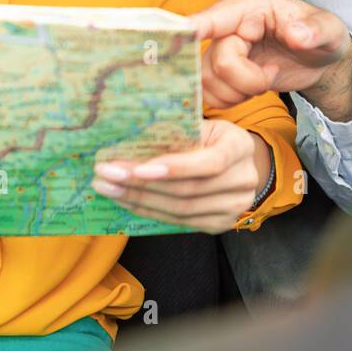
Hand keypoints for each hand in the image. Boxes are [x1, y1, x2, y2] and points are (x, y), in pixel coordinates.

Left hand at [91, 119, 272, 233]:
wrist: (235, 163)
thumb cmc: (209, 138)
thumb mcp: (200, 126)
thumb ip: (175, 133)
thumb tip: (125, 137)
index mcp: (239, 146)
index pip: (210, 162)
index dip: (174, 167)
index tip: (137, 168)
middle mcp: (244, 179)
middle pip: (189, 190)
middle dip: (142, 184)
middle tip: (107, 175)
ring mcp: (235, 206)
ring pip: (181, 210)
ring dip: (139, 200)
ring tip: (109, 189)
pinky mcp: (221, 224)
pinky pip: (180, 222)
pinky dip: (150, 212)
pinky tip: (128, 201)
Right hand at [186, 0, 351, 111]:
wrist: (319, 60)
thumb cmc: (322, 37)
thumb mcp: (330, 30)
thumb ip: (316, 30)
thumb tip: (296, 35)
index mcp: (251, 8)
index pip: (216, 16)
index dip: (198, 27)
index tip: (184, 36)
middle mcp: (229, 27)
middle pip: (216, 61)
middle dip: (245, 81)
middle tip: (270, 77)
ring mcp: (222, 49)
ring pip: (207, 81)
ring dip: (236, 92)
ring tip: (263, 83)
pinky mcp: (220, 72)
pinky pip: (207, 93)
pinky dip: (228, 100)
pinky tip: (250, 93)